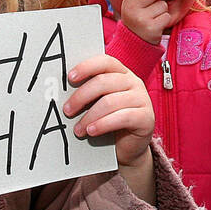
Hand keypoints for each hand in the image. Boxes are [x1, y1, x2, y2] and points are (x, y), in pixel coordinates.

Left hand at [64, 55, 155, 187]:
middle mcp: (134, 82)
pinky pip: (122, 117)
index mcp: (121, 73)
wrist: (127, 148)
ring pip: (110, 101)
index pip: (105, 62)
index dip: (86, 67)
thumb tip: (63, 91)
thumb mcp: (98, 103)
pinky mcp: (147, 117)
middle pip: (103, 82)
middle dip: (81, 96)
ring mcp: (142, 99)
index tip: (70, 78)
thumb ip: (88, 94)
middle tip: (67, 110)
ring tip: (78, 129)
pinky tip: (91, 131)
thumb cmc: (109, 122)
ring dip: (89, 116)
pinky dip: (103, 124)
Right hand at [119, 0, 179, 43]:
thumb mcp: (134, 6)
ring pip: (163, 5)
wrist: (134, 43)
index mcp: (128, 1)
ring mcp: (141, 18)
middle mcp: (132, 8)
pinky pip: (166, 16)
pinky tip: (158, 23)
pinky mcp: (151, 28)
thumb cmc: (137, 21)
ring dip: (164, 9)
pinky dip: (165, 19)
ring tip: (156, 16)